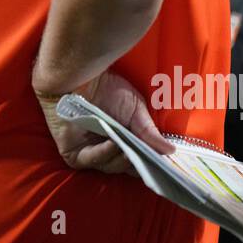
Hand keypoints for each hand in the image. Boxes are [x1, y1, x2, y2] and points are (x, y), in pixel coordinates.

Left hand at [35, 70, 173, 173]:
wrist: (78, 75)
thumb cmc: (106, 88)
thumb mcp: (135, 109)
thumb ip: (149, 132)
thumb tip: (170, 151)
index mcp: (122, 142)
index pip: (137, 161)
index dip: (150, 165)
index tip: (165, 167)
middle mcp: (106, 150)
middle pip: (125, 167)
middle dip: (138, 165)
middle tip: (152, 162)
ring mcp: (89, 152)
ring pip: (109, 165)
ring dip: (122, 159)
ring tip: (132, 150)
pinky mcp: (72, 152)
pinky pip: (90, 159)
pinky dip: (103, 153)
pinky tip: (114, 143)